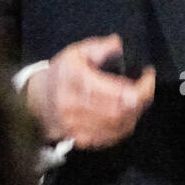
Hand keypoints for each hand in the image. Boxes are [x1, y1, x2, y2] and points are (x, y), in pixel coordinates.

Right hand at [25, 35, 154, 149]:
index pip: (116, 91)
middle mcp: (74, 105)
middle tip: (146, 88)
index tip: (148, 76)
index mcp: (75, 79)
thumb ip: (100, 47)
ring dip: (135, 114)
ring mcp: (77, 126)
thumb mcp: (76, 53)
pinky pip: (111, 138)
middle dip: (141, 100)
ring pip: (119, 126)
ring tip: (137, 99)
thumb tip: (119, 44)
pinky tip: (126, 114)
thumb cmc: (61, 74)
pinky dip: (125, 126)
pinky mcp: (80, 140)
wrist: (36, 102)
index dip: (140, 87)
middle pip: (120, 111)